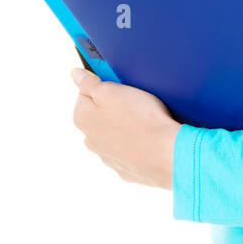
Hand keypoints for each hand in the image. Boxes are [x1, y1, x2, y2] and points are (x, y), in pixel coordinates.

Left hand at [70, 68, 179, 188]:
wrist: (167, 154)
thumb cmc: (141, 120)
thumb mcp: (111, 91)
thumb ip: (89, 82)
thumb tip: (75, 75)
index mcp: (82, 118)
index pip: (84, 92)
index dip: (103, 84)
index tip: (117, 83)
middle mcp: (90, 140)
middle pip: (98, 114)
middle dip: (114, 106)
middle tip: (134, 99)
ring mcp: (107, 156)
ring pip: (114, 133)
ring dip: (125, 125)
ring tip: (145, 119)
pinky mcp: (126, 168)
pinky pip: (129, 150)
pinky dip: (136, 143)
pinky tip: (149, 136)